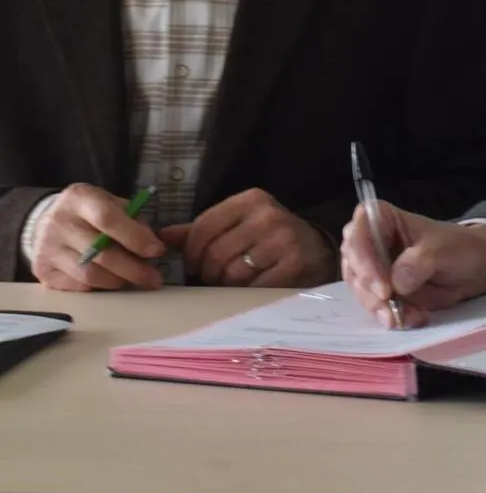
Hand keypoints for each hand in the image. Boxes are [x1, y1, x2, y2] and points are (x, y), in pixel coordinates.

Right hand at [30, 183, 165, 291]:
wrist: (47, 220)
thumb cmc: (89, 211)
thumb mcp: (110, 203)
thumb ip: (132, 219)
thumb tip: (153, 244)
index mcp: (80, 198)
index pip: (108, 219)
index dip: (135, 237)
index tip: (157, 251)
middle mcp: (59, 222)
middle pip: (100, 252)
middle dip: (133, 268)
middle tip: (154, 278)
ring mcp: (47, 248)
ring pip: (90, 274)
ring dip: (118, 281)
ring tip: (134, 280)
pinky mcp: (42, 270)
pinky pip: (78, 286)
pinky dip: (99, 287)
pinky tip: (110, 281)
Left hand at [160, 188, 335, 287]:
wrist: (316, 249)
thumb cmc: (268, 237)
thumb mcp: (238, 224)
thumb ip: (201, 230)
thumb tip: (162, 237)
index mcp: (251, 200)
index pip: (205, 226)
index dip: (191, 250)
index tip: (192, 263)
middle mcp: (268, 216)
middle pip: (216, 253)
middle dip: (208, 271)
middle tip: (214, 276)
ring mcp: (283, 240)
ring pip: (233, 273)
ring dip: (228, 284)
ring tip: (235, 281)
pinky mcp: (295, 264)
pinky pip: (254, 287)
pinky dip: (247, 293)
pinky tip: (253, 287)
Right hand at [341, 201, 485, 327]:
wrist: (475, 269)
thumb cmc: (458, 247)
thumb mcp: (443, 249)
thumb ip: (420, 261)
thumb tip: (397, 281)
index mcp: (384, 219)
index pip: (358, 232)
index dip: (364, 259)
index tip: (384, 288)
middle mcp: (372, 241)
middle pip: (353, 264)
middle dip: (369, 290)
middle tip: (390, 308)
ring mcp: (374, 267)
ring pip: (360, 289)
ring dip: (380, 308)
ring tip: (409, 317)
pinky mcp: (381, 290)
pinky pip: (374, 305)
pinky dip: (390, 316)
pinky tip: (413, 319)